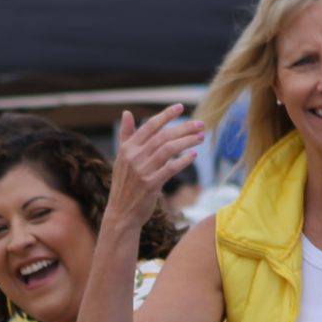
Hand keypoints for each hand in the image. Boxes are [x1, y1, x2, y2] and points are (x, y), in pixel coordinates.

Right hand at [110, 105, 203, 227]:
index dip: (166, 115)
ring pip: (169, 149)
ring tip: (200, 138)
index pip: (150, 126)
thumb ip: (126, 135)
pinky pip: (171, 168)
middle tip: (200, 124)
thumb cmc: (124, 185)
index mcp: (127, 148)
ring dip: (187, 142)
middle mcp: (134, 157)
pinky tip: (193, 156)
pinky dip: (183, 161)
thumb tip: (126, 112)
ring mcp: (142, 171)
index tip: (181, 107)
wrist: (121, 214)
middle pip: (163, 136)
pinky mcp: (150, 184)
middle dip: (184, 128)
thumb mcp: (121, 158)